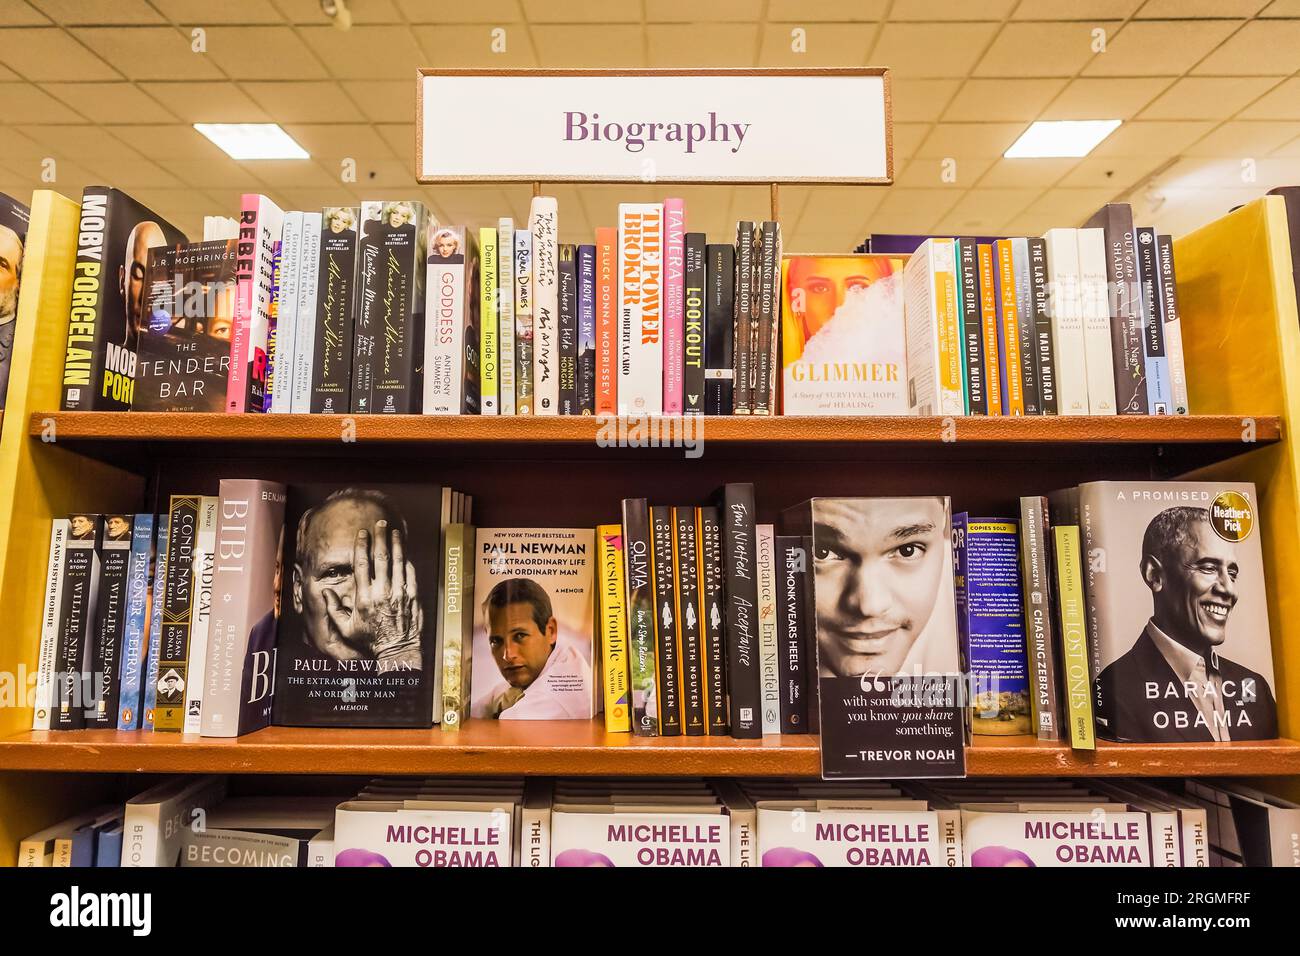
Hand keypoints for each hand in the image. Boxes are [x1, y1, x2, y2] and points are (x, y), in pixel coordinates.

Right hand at [322, 521, 422, 670]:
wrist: (397, 651)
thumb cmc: (370, 641)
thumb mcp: (346, 629)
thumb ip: (334, 609)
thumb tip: (324, 592)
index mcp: (364, 598)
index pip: (362, 565)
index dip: (362, 546)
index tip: (362, 534)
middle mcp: (382, 593)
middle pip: (381, 558)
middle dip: (380, 538)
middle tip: (380, 524)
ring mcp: (399, 594)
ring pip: (398, 562)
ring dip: (396, 544)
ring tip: (395, 532)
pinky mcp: (413, 597)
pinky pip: (410, 574)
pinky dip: (407, 561)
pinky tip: (405, 553)